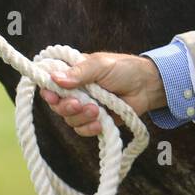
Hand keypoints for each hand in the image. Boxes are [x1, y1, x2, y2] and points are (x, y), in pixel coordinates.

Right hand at [39, 53, 166, 137]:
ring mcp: (84, 106)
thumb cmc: (123, 69)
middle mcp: (75, 90)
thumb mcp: (100, 65)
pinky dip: (89, 128)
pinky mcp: (95, 120)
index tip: (51, 96)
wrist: (146, 87)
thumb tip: (55, 78)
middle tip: (78, 104)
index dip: (48, 90)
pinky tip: (99, 123)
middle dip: (65, 107)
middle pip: (57, 104)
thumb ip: (79, 73)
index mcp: (72, 73)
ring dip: (80, 117)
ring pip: (69, 119)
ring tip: (97, 110)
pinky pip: (82, 129)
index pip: (50, 82)